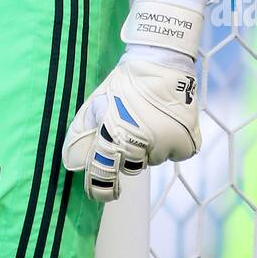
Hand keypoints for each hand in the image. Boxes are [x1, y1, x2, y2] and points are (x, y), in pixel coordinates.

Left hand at [62, 0, 207, 201]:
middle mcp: (140, 144)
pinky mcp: (186, 143)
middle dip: (129, 153)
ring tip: (151, 118)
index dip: (100, 189)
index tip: (102, 195)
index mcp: (114, 135)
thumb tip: (70, 161)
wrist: (160, 62)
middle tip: (133, 128)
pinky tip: (167, 121)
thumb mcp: (96, 104)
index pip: (103, 173)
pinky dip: (172, 142)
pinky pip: (175, 153)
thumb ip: (83, 133)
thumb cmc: (124, 83)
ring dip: (150, 146)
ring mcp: (165, 145)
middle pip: (131, 167)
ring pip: (153, 159)